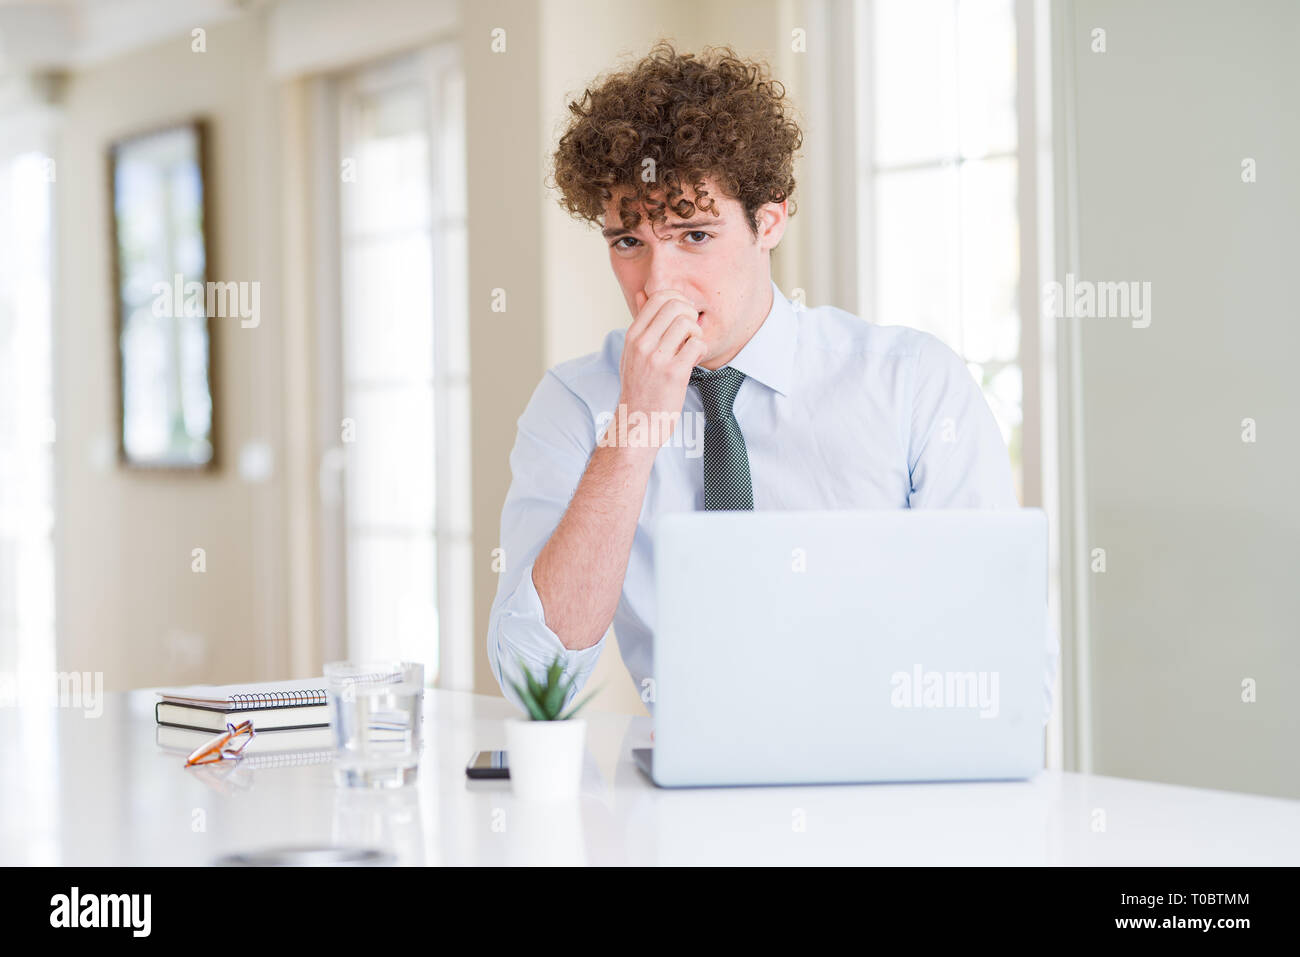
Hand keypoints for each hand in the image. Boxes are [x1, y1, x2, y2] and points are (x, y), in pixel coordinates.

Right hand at [615, 289, 706, 450]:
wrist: (637, 422)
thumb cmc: (639, 388)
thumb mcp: (631, 353)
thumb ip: (640, 324)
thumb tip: (642, 293)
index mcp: (632, 336)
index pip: (658, 297)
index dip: (677, 301)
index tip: (681, 317)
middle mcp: (642, 344)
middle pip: (675, 305)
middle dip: (689, 315)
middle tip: (690, 332)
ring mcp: (656, 359)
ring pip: (687, 323)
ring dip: (696, 333)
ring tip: (691, 347)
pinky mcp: (673, 373)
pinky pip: (696, 345)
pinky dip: (700, 349)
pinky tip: (694, 359)